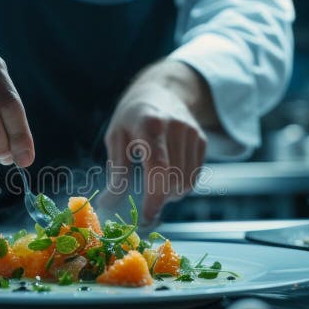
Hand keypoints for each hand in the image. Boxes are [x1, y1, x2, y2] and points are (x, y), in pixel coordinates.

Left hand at [104, 61, 215, 221]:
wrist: (161, 91)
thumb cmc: (131, 118)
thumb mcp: (116, 138)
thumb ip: (116, 172)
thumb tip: (107, 205)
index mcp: (149, 125)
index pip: (158, 167)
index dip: (154, 197)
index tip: (145, 217)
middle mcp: (175, 127)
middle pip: (174, 179)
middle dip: (160, 200)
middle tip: (146, 208)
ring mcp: (192, 133)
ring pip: (187, 181)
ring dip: (171, 195)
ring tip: (155, 189)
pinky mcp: (202, 139)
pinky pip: (195, 176)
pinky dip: (182, 187)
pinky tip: (168, 181)